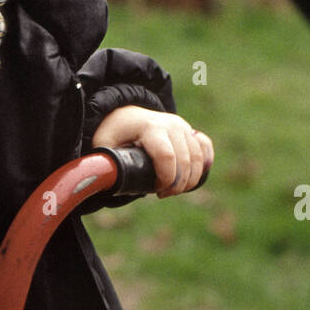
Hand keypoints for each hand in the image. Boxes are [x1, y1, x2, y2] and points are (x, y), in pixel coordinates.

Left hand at [92, 106, 213, 197]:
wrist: (126, 115)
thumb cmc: (114, 133)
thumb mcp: (104, 145)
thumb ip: (104, 161)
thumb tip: (105, 183)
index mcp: (150, 127)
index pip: (166, 156)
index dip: (166, 178)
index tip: (158, 191)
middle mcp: (170, 125)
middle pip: (185, 160)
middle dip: (178, 184)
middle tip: (163, 194)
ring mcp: (182, 126)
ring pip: (198, 157)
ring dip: (190, 179)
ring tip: (174, 189)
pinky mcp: (189, 131)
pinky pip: (205, 147)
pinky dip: (205, 164)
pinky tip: (194, 178)